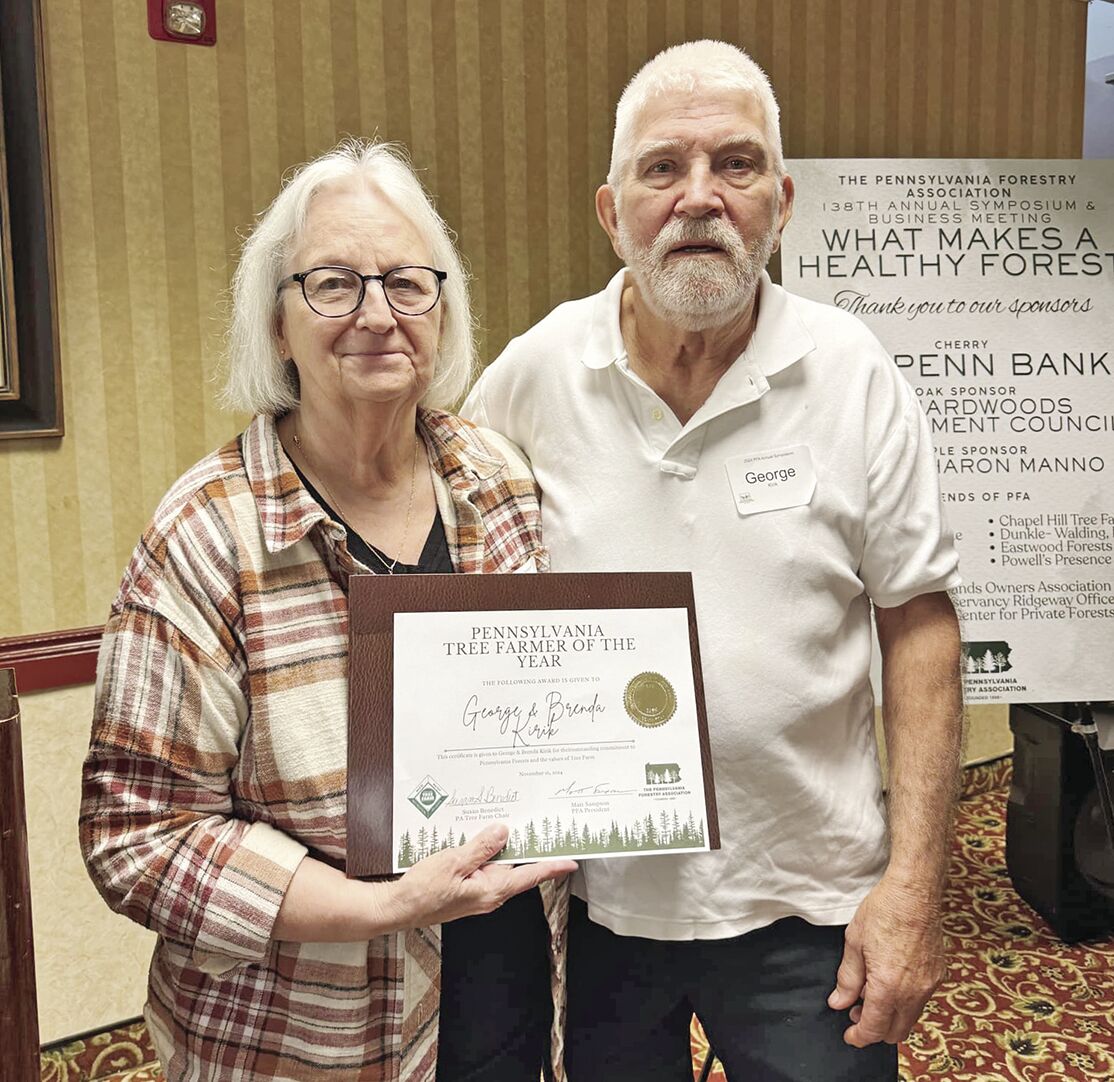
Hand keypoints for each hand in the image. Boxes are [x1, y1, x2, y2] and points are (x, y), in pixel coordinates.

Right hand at [388, 823, 576, 926]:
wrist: (398, 908)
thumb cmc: (422, 892)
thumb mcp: (453, 862)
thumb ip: (480, 847)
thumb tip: (502, 832)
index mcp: (491, 891)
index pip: (529, 876)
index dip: (551, 868)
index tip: (571, 862)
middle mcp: (489, 895)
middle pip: (515, 868)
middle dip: (525, 848)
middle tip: (537, 828)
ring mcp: (477, 894)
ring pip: (497, 866)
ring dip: (499, 849)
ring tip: (501, 827)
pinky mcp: (466, 890)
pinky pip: (482, 869)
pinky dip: (483, 854)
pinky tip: (477, 840)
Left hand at [827, 876, 945, 1046]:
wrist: (914, 892)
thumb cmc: (883, 912)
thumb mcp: (854, 943)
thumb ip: (847, 978)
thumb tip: (839, 1003)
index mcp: (888, 987)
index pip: (875, 1029)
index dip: (859, 1037)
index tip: (849, 1035)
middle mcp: (913, 992)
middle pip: (896, 1032)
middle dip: (876, 1029)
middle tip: (857, 1012)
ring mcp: (930, 985)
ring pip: (910, 1017)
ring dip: (891, 1015)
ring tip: (871, 992)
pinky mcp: (939, 975)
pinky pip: (921, 1000)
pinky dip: (905, 1001)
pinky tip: (890, 980)